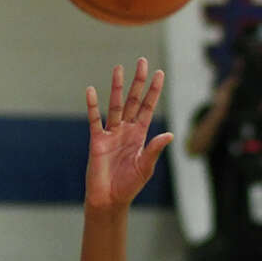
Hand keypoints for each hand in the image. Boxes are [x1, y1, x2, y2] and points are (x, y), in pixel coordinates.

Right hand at [85, 59, 173, 211]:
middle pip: (133, 101)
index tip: (159, 73)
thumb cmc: (129, 186)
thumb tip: (170, 135)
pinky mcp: (97, 140)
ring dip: (117, 87)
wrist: (109, 199)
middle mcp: (126, 131)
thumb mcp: (146, 167)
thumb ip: (155, 149)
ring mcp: (111, 134)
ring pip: (115, 106)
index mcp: (140, 136)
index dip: (154, 91)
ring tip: (119, 68)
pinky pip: (94, 120)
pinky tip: (91, 91)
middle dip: (138, 82)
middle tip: (142, 61)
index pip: (149, 108)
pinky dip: (92, 106)